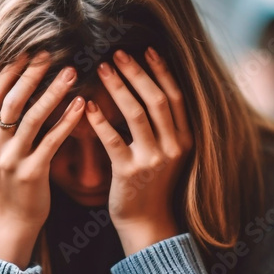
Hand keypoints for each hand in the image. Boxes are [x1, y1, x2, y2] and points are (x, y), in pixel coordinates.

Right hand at [0, 52, 84, 268]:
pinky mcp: (31, 173)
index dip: (10, 71)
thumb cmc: (6, 183)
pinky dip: (67, 120)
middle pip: (11, 100)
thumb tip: (12, 86)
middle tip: (51, 54)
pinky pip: (52, 140)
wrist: (10, 223)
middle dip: (32, 74)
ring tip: (72, 72)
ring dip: (53, 91)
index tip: (29, 52)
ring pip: (33, 117)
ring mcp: (10, 160)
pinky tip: (81, 104)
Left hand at [85, 48, 192, 255]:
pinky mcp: (129, 173)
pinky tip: (88, 104)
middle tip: (118, 52)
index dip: (161, 70)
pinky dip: (100, 120)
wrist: (147, 224)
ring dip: (119, 88)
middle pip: (157, 99)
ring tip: (103, 68)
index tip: (146, 49)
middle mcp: (174, 147)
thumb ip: (163, 125)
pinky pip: (113, 139)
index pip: (175, 96)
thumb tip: (147, 88)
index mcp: (185, 139)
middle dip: (137, 72)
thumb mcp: (167, 153)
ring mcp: (153, 160)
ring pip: (137, 114)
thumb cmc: (151, 185)